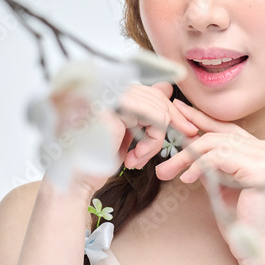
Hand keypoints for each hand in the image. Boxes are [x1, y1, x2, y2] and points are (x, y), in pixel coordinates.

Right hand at [70, 82, 199, 194]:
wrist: (77, 179)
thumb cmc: (99, 158)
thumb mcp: (129, 132)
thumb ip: (145, 111)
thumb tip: (167, 86)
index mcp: (111, 90)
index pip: (151, 92)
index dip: (171, 112)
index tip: (187, 130)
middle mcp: (110, 86)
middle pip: (158, 98)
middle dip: (169, 126)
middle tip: (157, 151)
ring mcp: (112, 93)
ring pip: (159, 110)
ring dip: (154, 142)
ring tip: (138, 160)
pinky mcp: (117, 106)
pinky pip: (156, 119)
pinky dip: (152, 144)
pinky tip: (135, 159)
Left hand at [154, 98, 264, 260]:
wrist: (257, 247)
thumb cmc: (240, 220)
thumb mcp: (221, 184)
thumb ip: (211, 164)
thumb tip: (190, 150)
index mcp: (260, 149)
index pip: (225, 128)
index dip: (199, 118)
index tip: (176, 111)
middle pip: (216, 136)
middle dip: (184, 146)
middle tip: (163, 162)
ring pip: (215, 144)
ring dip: (186, 158)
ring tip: (169, 172)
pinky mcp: (260, 169)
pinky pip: (219, 157)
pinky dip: (199, 166)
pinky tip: (187, 178)